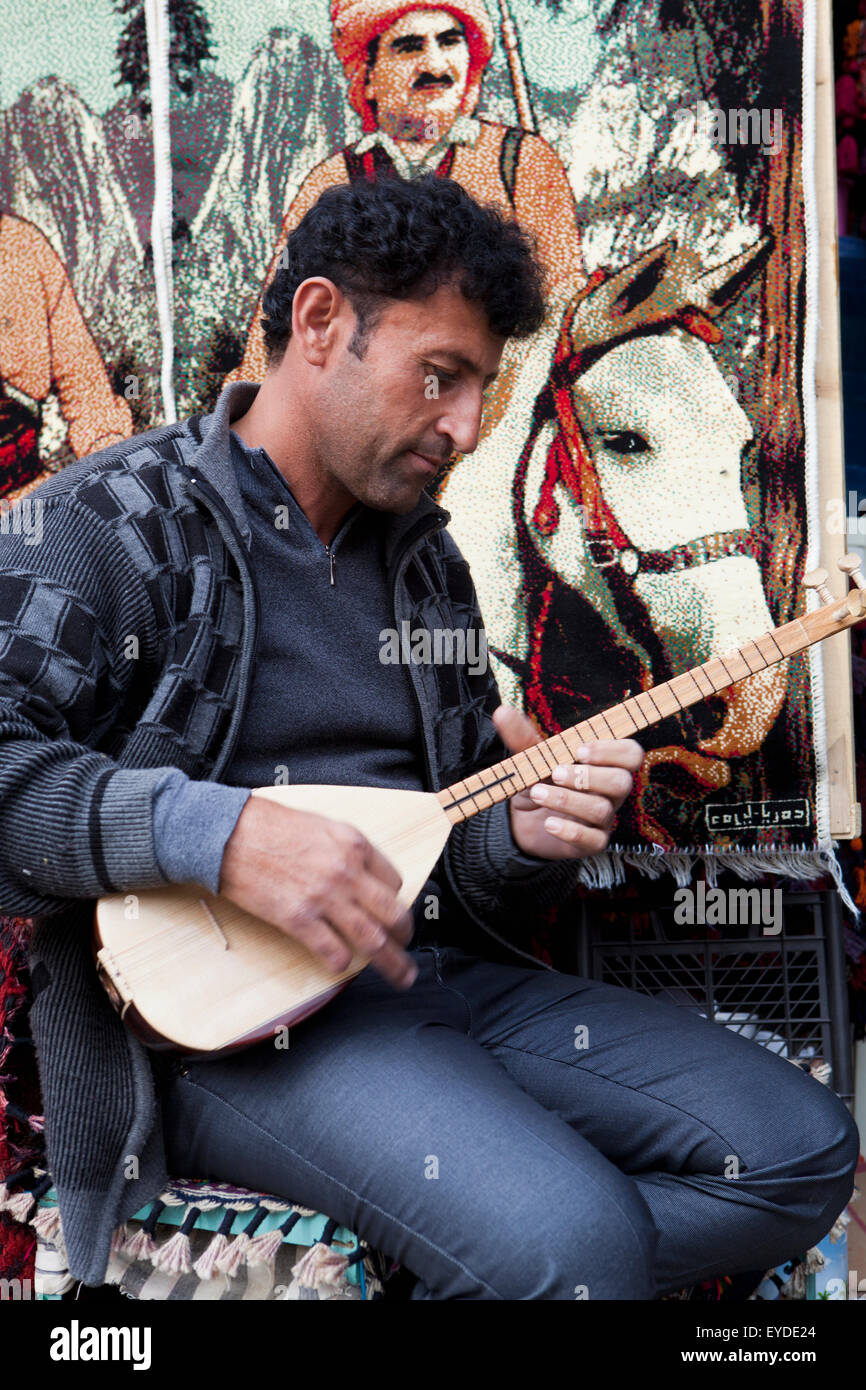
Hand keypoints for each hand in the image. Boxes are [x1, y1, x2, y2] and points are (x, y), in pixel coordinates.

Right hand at [218, 796, 416, 988]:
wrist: (229, 834)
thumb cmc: (269, 826)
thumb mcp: (322, 826)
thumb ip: (346, 851)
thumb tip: (361, 875)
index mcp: (354, 845)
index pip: (394, 881)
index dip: (395, 900)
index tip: (391, 911)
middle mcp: (346, 872)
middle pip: (393, 914)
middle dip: (406, 937)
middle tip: (407, 949)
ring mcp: (324, 898)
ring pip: (372, 939)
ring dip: (391, 962)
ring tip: (400, 974)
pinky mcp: (298, 918)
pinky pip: (332, 950)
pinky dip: (341, 963)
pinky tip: (342, 966)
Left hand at [492, 704, 643, 859]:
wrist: (522, 821)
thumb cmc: (539, 782)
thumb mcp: (531, 759)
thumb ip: (522, 736)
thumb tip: (503, 712)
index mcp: (603, 765)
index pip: (630, 754)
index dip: (612, 751)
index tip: (579, 750)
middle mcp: (609, 792)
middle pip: (622, 782)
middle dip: (588, 776)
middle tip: (555, 772)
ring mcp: (603, 819)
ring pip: (602, 810)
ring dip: (568, 800)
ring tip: (537, 793)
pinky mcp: (592, 843)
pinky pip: (593, 840)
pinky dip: (571, 831)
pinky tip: (549, 823)